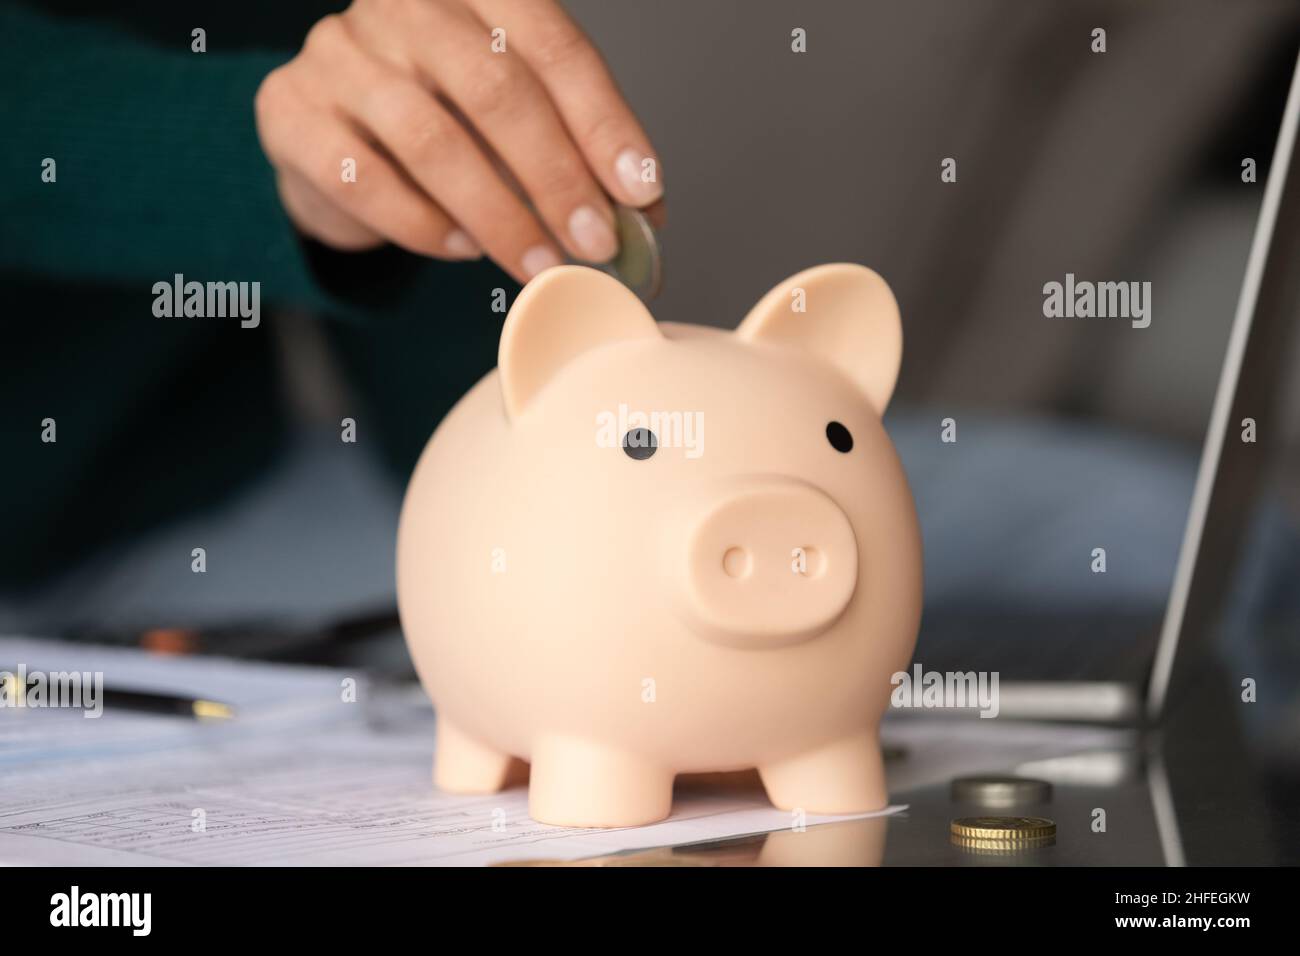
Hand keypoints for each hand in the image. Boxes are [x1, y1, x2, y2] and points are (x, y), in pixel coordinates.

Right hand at [254, 0, 663, 282]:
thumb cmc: (442, 126)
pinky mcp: (290, 111)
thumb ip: (574, 152)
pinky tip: (460, 248)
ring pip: (432, 139)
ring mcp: (339, 54)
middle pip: (496, 89)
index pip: (554, 47)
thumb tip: (644, 218)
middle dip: (556, 177)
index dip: (603, 123)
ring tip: (537, 263)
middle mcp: (404, 5)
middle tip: (594, 243)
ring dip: (498, 215)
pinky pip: (362, 179)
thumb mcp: (513, 124)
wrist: (332, 141)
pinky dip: (422, 224)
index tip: (641, 192)